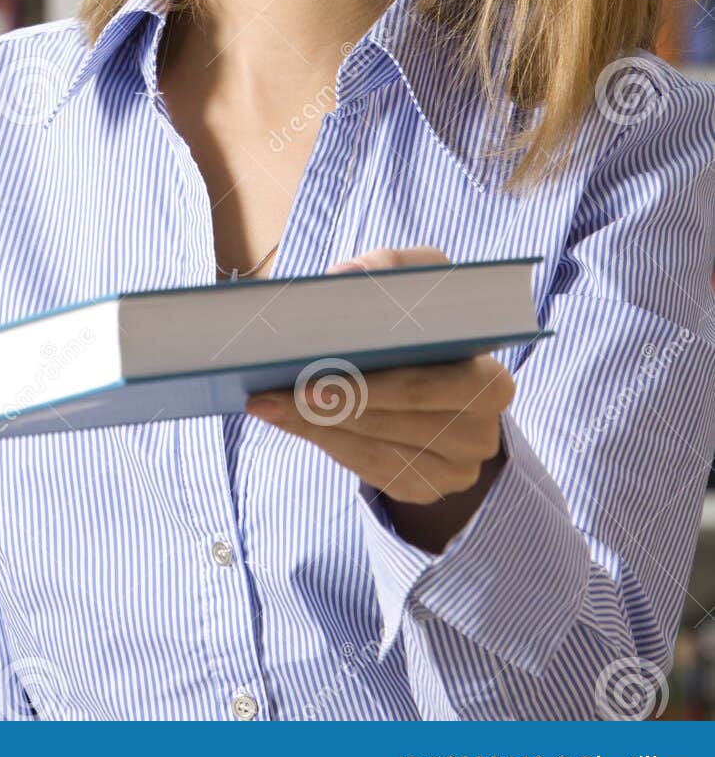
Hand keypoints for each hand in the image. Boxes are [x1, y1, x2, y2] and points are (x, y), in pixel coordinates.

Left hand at [244, 246, 515, 541]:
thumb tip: (346, 277)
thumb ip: (391, 268)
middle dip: (334, 405)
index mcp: (490, 378)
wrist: (443, 381)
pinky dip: (327, 443)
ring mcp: (457, 468)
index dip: (372, 382)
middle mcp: (483, 431)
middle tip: (278, 392)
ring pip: (378, 451)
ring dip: (316, 427)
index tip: (316, 367)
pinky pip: (371, 471)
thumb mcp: (420, 283)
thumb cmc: (422, 324)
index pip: (428, 383)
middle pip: (398, 421)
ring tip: (267, 404)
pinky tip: (289, 421)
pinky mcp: (428, 489)